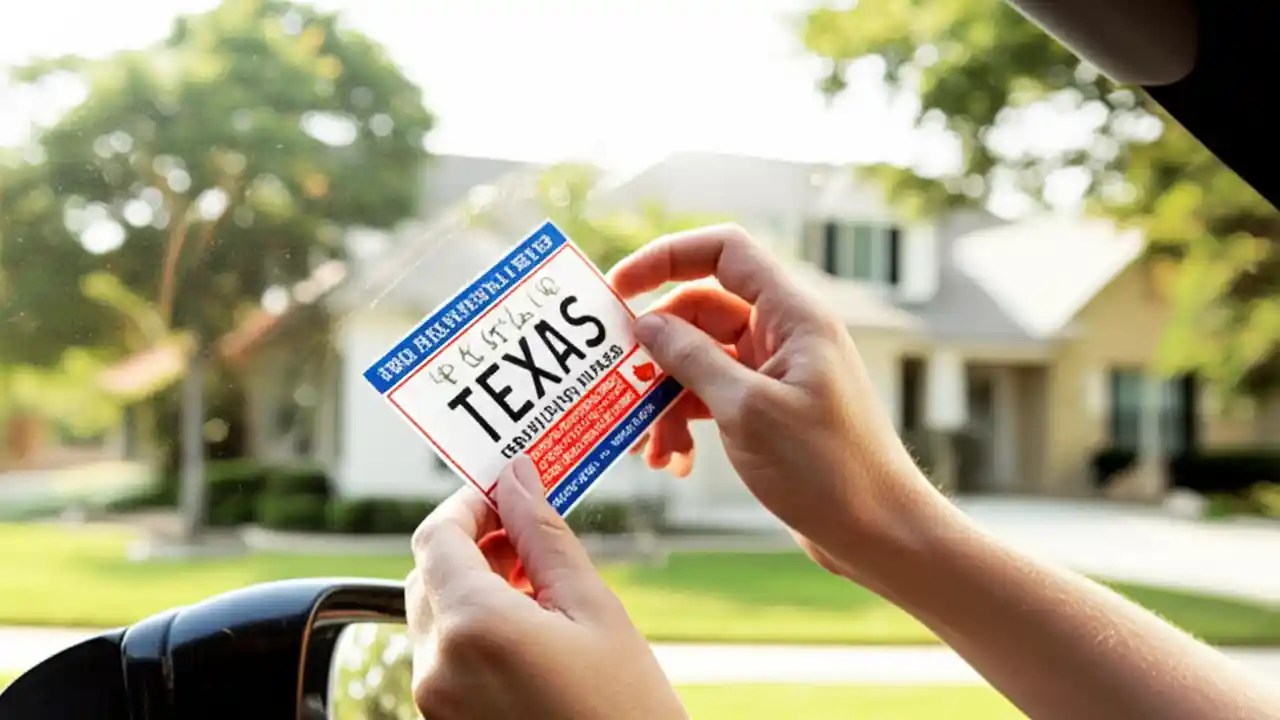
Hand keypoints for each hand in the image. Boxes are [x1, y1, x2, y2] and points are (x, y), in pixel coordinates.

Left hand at [406, 456, 685, 719]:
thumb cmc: (626, 712)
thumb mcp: (594, 610)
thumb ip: (544, 537)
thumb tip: (519, 477)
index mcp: (474, 627)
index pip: (436, 536)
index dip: (468, 503)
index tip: (503, 492)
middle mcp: (437, 665)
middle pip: (428, 573)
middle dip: (472, 545)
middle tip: (529, 539)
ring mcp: (434, 701)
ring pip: (433, 614)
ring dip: (472, 587)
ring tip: (536, 589)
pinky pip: (442, 655)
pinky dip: (471, 629)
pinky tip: (525, 632)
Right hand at [609, 224, 957, 587]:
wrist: (879, 533)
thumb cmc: (828, 470)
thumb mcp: (747, 411)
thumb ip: (692, 360)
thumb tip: (646, 324)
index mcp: (792, 316)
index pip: (724, 252)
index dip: (666, 256)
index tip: (619, 288)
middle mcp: (784, 334)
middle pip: (699, 311)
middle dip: (656, 351)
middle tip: (620, 387)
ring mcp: (775, 373)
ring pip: (699, 360)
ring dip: (665, 397)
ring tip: (650, 448)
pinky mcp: (768, 409)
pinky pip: (711, 396)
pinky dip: (686, 420)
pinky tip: (676, 460)